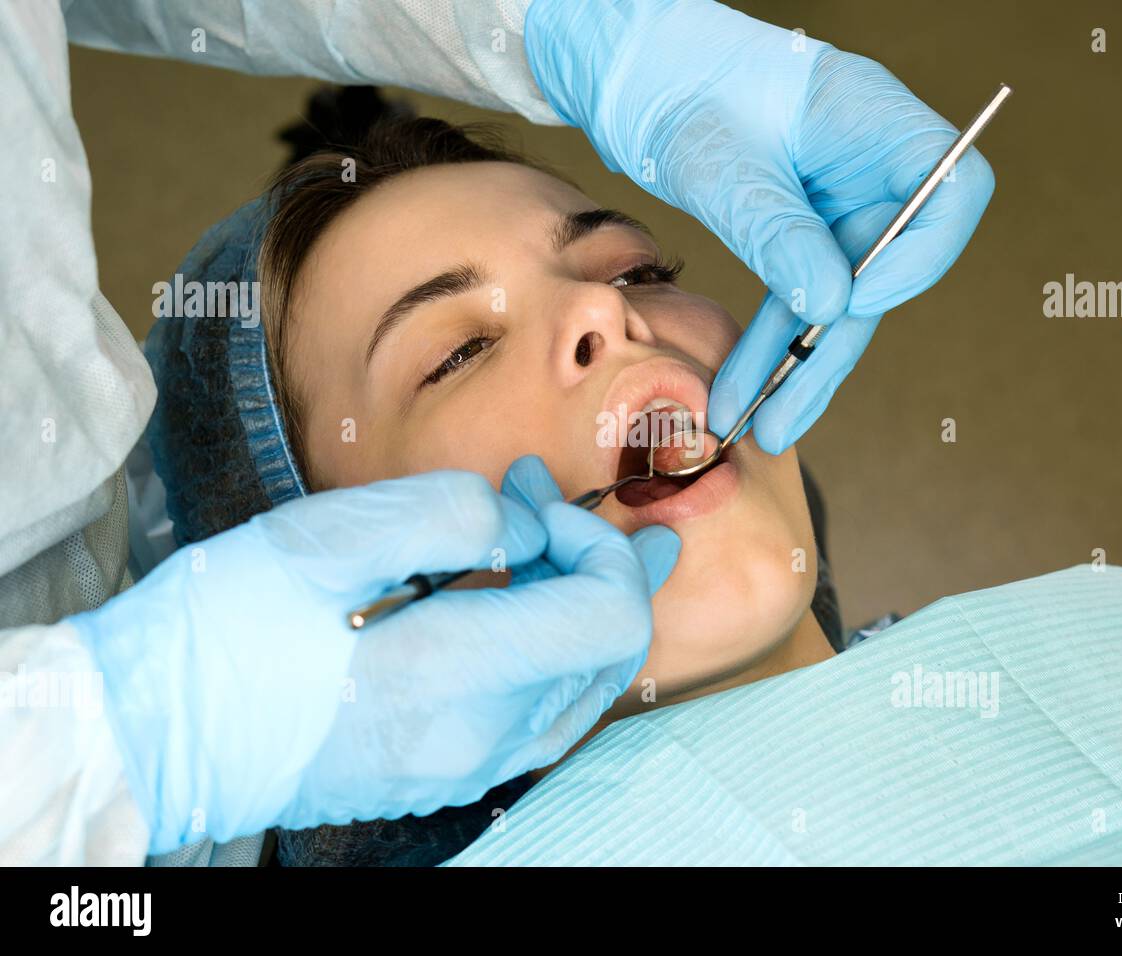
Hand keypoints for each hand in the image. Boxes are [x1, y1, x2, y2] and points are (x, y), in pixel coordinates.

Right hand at [72, 458, 678, 852]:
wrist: (154, 737)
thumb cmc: (225, 627)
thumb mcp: (331, 534)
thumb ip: (453, 515)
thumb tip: (528, 526)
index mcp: (454, 674)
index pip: (606, 615)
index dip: (597, 544)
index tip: (539, 499)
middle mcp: (480, 739)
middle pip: (610, 656)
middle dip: (601, 565)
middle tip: (559, 502)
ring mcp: (466, 770)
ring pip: (585, 690)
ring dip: (581, 606)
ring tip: (555, 538)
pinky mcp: (446, 778)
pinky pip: (543, 717)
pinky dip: (552, 651)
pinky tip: (521, 603)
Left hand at [525, 0, 994, 451]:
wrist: (640, 76)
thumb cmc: (681, 84)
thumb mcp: (723, 162)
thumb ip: (778, 229)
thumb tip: (831, 303)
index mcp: (875, 118)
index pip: (954, 192)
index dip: (919, 258)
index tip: (851, 299)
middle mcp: (870, 167)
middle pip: (888, 268)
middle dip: (835, 347)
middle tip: (785, 412)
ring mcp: (839, 203)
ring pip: (838, 298)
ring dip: (795, 366)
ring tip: (754, 423)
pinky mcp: (803, 231)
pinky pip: (799, 297)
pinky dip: (771, 345)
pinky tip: (745, 392)